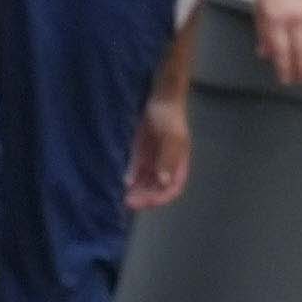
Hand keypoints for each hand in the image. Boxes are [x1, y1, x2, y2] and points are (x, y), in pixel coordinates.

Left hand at [125, 86, 192, 210]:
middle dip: (144, 198)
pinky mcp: (139, 156)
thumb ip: (168, 159)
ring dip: (135, 192)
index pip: (172, 189)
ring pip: (144, 184)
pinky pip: (134, 172)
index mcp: (179, 166)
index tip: (147, 201)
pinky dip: (129, 179)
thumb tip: (164, 181)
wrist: (157, 99)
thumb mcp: (171, 138)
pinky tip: (123, 182)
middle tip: (129, 202)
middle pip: (156, 190)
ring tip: (123, 197)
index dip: (161, 198)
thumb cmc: (169, 117)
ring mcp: (152, 162)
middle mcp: (165, 168)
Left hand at [255, 0, 301, 84]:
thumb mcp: (259, 7)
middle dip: (300, 71)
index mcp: (275, 18)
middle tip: (300, 81)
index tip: (285, 79)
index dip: (284, 69)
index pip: (281, 52)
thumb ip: (263, 32)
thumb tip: (265, 53)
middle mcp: (294, 19)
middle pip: (300, 53)